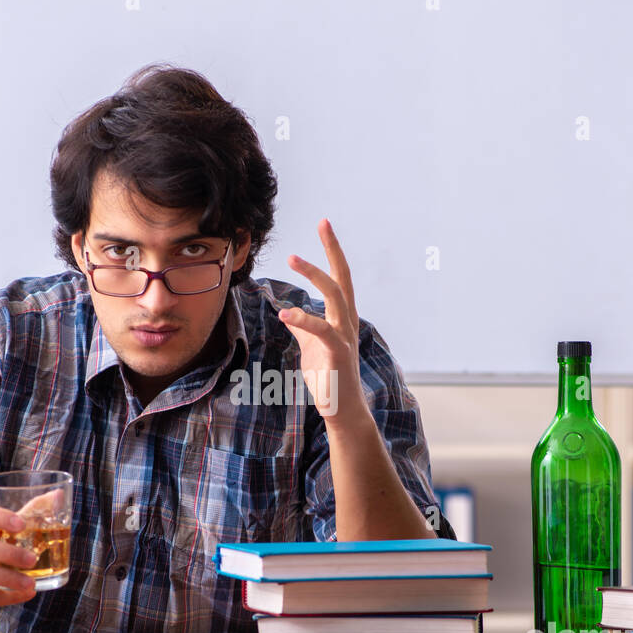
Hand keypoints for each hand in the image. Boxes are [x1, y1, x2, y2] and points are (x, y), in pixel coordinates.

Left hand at [280, 218, 369, 430]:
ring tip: (293, 257)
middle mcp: (348, 322)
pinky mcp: (338, 355)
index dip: (332, 250)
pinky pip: (322, 330)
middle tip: (322, 223)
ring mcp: (345, 338)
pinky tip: (284, 312)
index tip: (324, 223)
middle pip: (343, 278)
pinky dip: (303, 319)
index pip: (339, 277)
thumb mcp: (311, 346)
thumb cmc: (328, 378)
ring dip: (314, 274)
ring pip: (336, 297)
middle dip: (332, 249)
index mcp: (341, 318)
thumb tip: (288, 310)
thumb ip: (303, 326)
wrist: (341, 410)